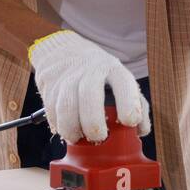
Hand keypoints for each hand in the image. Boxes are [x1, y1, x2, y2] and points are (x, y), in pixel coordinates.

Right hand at [28, 30, 149, 144]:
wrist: (63, 50)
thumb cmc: (99, 73)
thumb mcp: (120, 79)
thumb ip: (136, 104)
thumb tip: (141, 131)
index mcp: (112, 68)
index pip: (122, 83)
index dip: (128, 103)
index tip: (130, 122)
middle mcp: (89, 70)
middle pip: (89, 96)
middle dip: (93, 123)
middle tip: (99, 138)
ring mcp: (67, 78)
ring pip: (66, 107)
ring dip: (72, 129)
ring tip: (79, 138)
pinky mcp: (49, 86)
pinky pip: (52, 112)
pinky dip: (59, 126)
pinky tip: (67, 129)